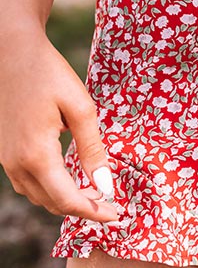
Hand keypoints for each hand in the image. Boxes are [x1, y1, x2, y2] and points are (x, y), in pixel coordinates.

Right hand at [0, 27, 118, 222]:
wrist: (13, 52)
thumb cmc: (50, 74)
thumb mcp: (81, 109)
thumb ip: (92, 150)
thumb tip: (105, 185)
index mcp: (37, 155)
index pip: (68, 200)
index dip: (95, 212)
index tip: (117, 215)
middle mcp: (17, 164)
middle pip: (52, 204)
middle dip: (83, 209)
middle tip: (112, 205)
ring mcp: (7, 160)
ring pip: (39, 197)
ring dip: (66, 201)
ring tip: (96, 193)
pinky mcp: (6, 152)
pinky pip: (29, 184)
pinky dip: (52, 190)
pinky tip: (72, 180)